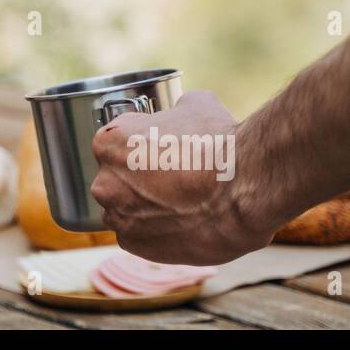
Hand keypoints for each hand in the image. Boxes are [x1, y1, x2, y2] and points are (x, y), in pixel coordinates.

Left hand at [90, 90, 272, 265]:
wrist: (244, 187)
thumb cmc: (219, 144)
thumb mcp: (197, 105)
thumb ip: (176, 109)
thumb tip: (183, 107)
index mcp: (108, 143)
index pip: (115, 145)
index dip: (141, 148)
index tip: (162, 154)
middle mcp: (105, 181)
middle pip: (115, 180)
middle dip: (139, 181)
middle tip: (173, 180)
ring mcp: (118, 216)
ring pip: (124, 212)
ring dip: (144, 209)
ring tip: (180, 205)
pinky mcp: (135, 245)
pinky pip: (137, 238)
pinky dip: (155, 233)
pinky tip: (181, 224)